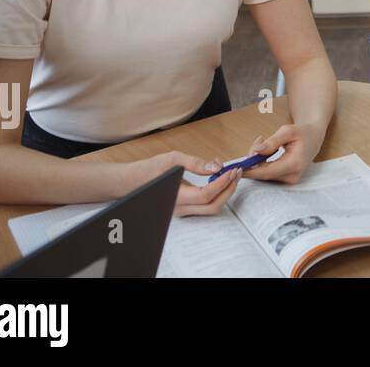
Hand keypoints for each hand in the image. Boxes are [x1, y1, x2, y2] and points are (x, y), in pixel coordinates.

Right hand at [124, 150, 241, 217]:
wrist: (132, 181)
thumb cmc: (150, 169)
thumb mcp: (172, 159)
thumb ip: (195, 163)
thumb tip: (216, 167)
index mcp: (176, 197)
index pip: (206, 195)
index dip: (222, 183)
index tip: (231, 170)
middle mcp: (180, 209)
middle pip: (213, 206)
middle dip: (229, 190)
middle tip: (236, 172)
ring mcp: (182, 211)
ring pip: (210, 208)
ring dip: (224, 191)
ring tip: (230, 173)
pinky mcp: (185, 208)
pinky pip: (205, 204)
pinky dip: (216, 192)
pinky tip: (218, 178)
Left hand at [238, 122, 322, 184]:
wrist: (313, 138)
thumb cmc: (301, 133)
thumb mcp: (288, 131)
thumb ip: (272, 141)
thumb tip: (256, 151)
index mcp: (295, 164)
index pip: (267, 172)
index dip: (250, 171)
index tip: (236, 167)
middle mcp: (292, 176)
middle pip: (263, 174)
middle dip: (253, 161)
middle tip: (257, 142)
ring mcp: (289, 180)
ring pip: (264, 174)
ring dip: (257, 161)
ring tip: (263, 141)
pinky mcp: (285, 180)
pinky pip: (267, 174)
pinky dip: (261, 163)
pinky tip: (265, 151)